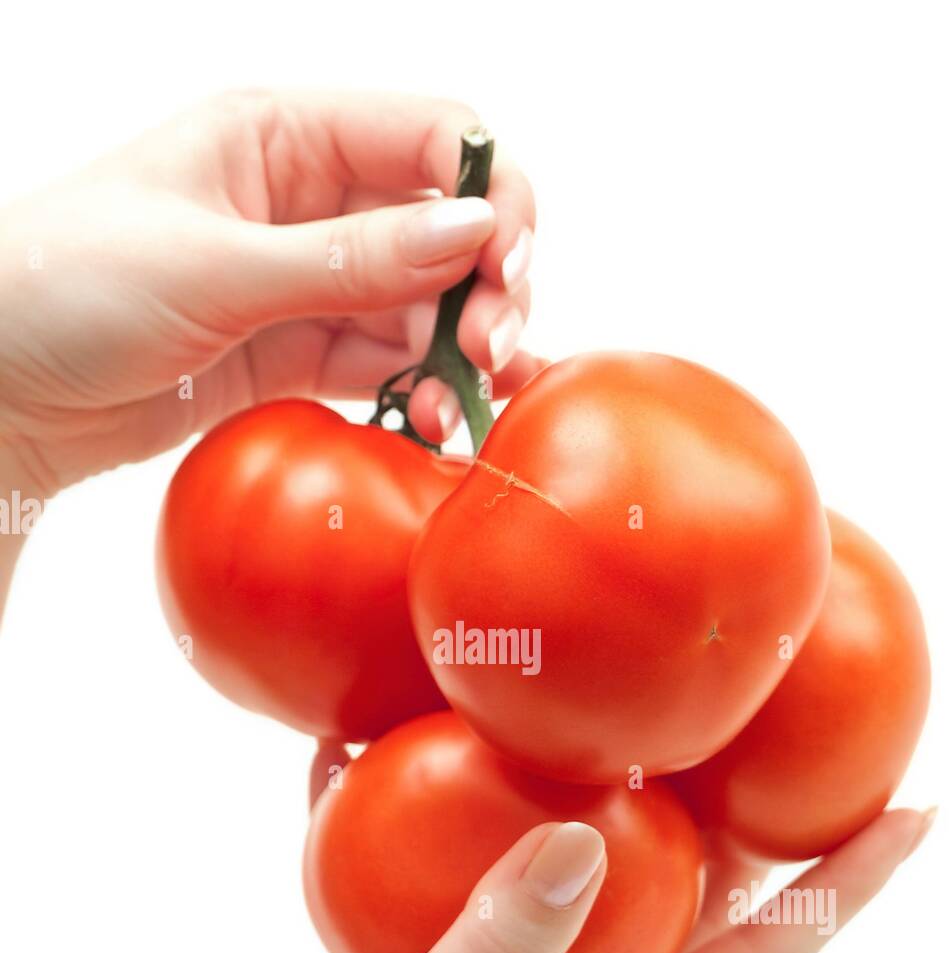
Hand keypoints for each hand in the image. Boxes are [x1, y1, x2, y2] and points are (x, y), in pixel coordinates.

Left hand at [0, 90, 538, 493]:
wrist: (0, 386)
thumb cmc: (68, 285)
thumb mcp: (216, 264)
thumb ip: (350, 258)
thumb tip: (473, 231)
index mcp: (283, 135)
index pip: (429, 137)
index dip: (489, 192)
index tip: (504, 264)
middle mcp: (306, 201)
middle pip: (442, 228)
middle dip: (483, 284)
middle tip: (487, 348)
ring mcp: (305, 281)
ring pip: (421, 306)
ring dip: (456, 351)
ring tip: (463, 402)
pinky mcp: (294, 353)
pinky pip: (381, 365)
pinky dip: (416, 392)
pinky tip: (435, 421)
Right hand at [103, 796, 933, 952]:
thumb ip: (505, 949)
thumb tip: (585, 835)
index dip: (847, 891)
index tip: (918, 813)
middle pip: (679, 918)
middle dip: (727, 831)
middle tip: (755, 731)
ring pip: (559, 906)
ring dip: (563, 821)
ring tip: (570, 727)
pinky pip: (434, 912)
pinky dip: (412, 849)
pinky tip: (362, 777)